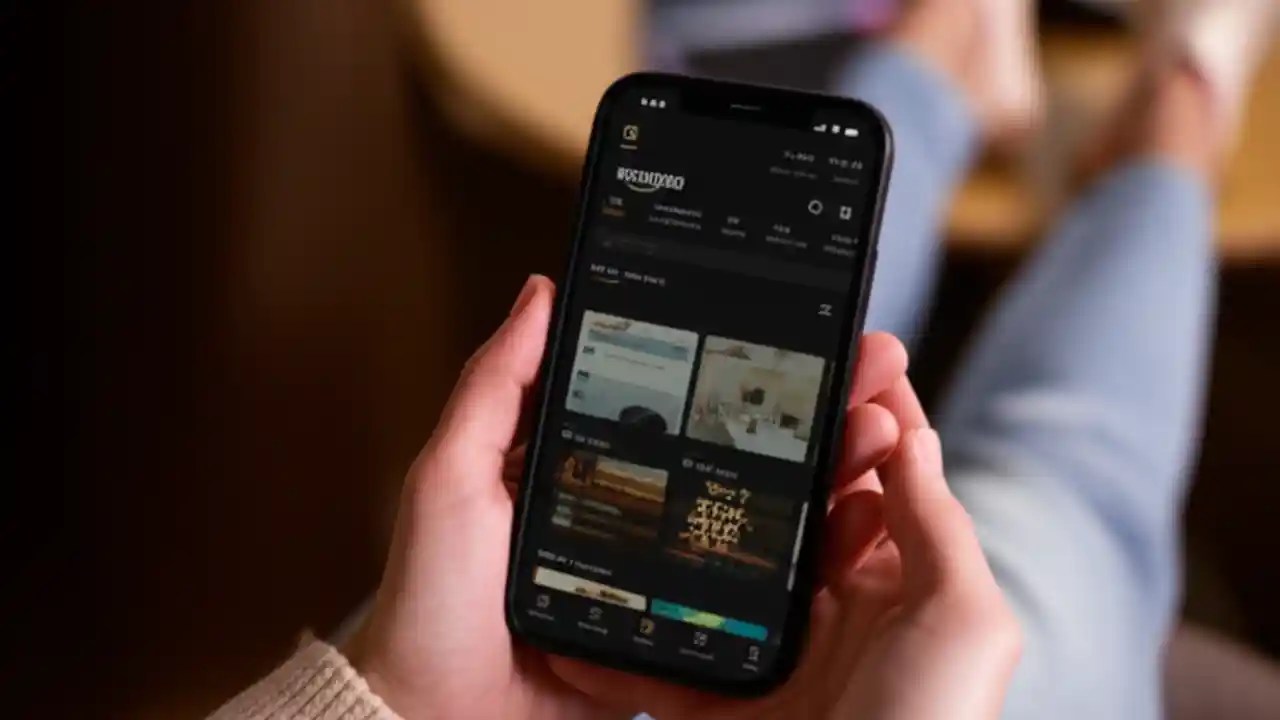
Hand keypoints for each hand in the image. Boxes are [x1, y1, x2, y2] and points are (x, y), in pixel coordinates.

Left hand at [343, 275, 916, 718]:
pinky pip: (738, 591)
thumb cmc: (431, 601)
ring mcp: (654, 571)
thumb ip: (495, 386)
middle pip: (728, 451)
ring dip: (817, 483)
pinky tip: (845, 531)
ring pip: (749, 516)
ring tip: (871, 444)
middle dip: (804, 417)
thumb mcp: (452, 476)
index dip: (735, 366)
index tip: (797, 338)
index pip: (674, 396)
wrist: (440, 718)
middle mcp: (628, 507)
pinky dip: (796, 565)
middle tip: (863, 382)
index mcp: (579, 460)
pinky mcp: (671, 629)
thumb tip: (540, 296)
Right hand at [552, 375, 1021, 719]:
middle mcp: (837, 607)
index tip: (843, 354)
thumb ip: (935, 526)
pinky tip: (608, 572)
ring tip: (668, 444)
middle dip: (780, 440)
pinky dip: (633, 619)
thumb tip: (909, 434)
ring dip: (699, 507)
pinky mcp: (721, 694)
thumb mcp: (964, 620)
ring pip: (729, 557)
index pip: (880, 476)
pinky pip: (670, 649)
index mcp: (902, 584)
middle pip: (801, 502)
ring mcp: (775, 647)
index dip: (864, 412)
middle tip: (745, 378)